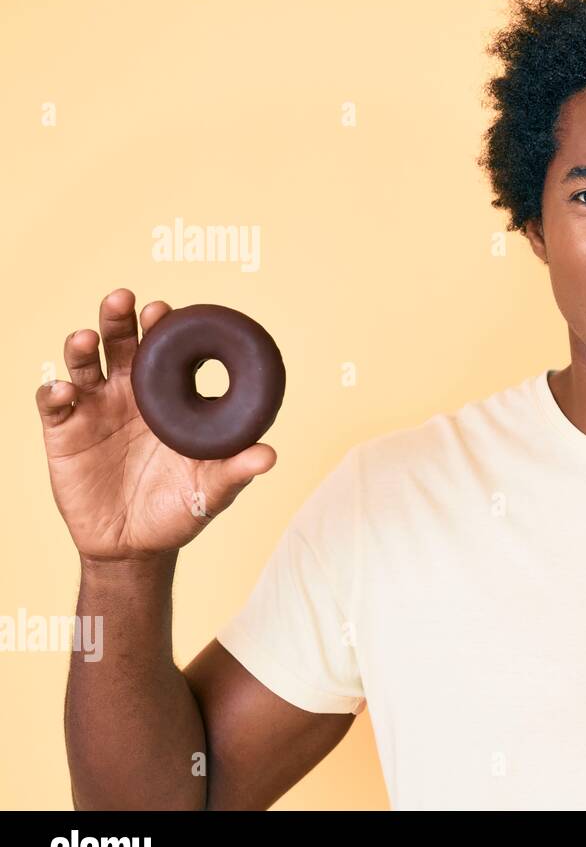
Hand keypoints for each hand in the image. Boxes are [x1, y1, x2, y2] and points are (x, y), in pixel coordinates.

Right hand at [35, 288, 276, 564]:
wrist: (136, 545)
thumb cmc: (180, 508)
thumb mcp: (211, 490)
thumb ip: (236, 471)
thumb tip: (270, 455)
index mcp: (167, 397)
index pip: (164, 350)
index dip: (163, 327)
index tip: (166, 311)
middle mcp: (129, 393)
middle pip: (120, 343)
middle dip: (119, 318)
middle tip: (125, 301)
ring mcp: (94, 409)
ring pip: (83, 364)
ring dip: (82, 345)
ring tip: (87, 337)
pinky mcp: (64, 432)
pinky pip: (53, 404)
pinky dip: (54, 392)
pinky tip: (63, 390)